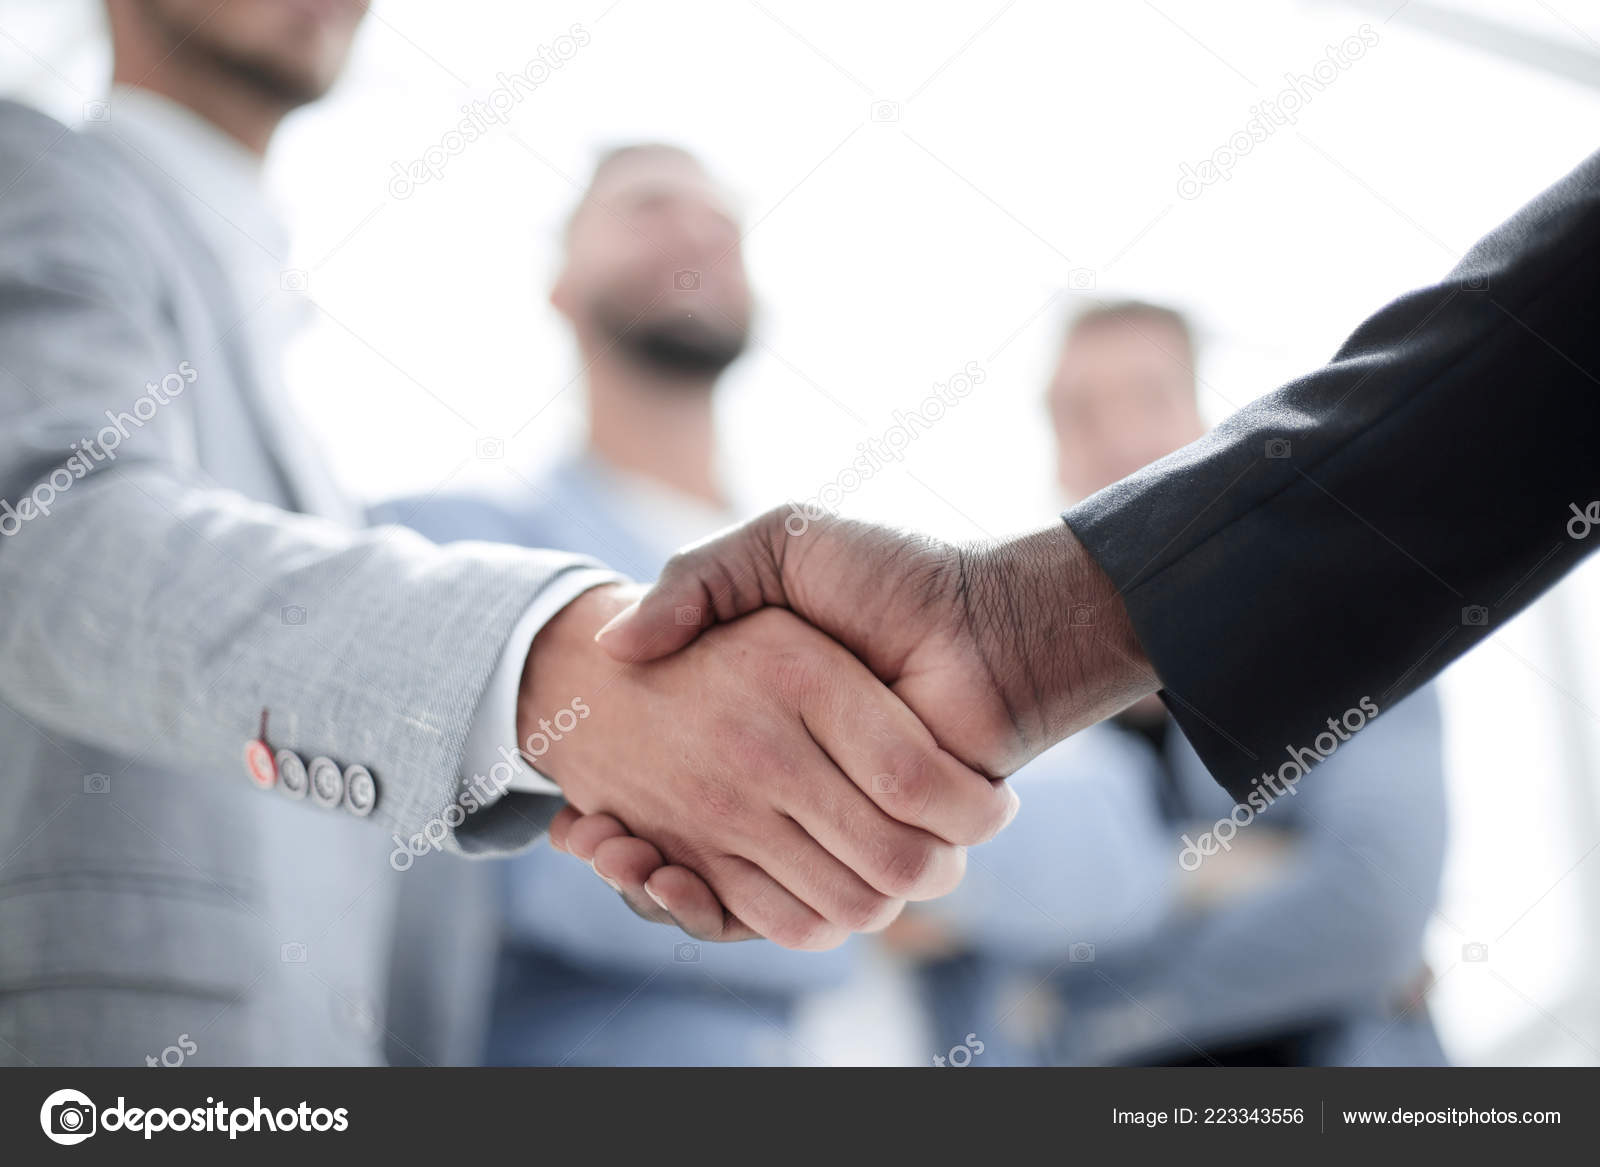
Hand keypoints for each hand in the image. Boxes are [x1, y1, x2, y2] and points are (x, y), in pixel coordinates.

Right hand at [568, 512, 1155, 935]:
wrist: (989, 621)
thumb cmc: (890, 575)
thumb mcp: (782, 545)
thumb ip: (702, 579)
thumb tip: (614, 643)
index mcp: (772, 714)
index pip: (670, 772)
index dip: (619, 799)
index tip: (579, 806)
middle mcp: (792, 773)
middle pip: (683, 842)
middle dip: (627, 856)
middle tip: (586, 838)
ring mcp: (825, 814)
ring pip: (721, 884)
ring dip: (660, 884)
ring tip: (610, 851)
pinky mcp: (864, 848)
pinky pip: (779, 908)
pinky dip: (715, 909)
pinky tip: (665, 874)